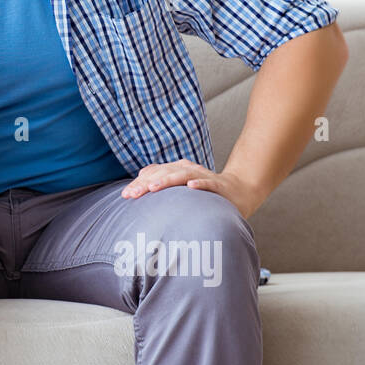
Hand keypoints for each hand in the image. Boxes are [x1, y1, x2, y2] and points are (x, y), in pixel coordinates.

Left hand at [120, 158, 264, 219]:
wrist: (239, 191)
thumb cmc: (204, 193)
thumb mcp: (180, 190)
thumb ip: (163, 184)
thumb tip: (141, 182)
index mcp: (176, 170)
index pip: (154, 173)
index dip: (138, 183)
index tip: (125, 195)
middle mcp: (188, 170)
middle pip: (164, 173)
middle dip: (146, 183)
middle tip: (132, 194)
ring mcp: (203, 176)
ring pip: (183, 175)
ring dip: (167, 180)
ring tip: (153, 187)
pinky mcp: (219, 185)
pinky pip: (209, 182)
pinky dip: (200, 183)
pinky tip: (191, 187)